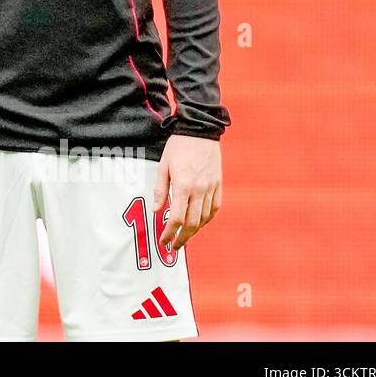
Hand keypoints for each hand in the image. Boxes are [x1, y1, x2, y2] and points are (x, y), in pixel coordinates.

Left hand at [153, 134, 221, 251]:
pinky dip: (207, 219)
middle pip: (192, 223)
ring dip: (195, 231)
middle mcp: (200, 189)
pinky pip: (215, 208)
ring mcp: (211, 187)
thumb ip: (161, 190)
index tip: (164, 240)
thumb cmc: (178, 147)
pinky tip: (199, 223)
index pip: (177, 218)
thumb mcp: (163, 166)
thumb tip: (157, 211)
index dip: (170, 232)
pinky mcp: (218, 184)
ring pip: (205, 218)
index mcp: (183, 185)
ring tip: (184, 237)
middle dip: (182, 238)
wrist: (200, 131)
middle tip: (173, 246)